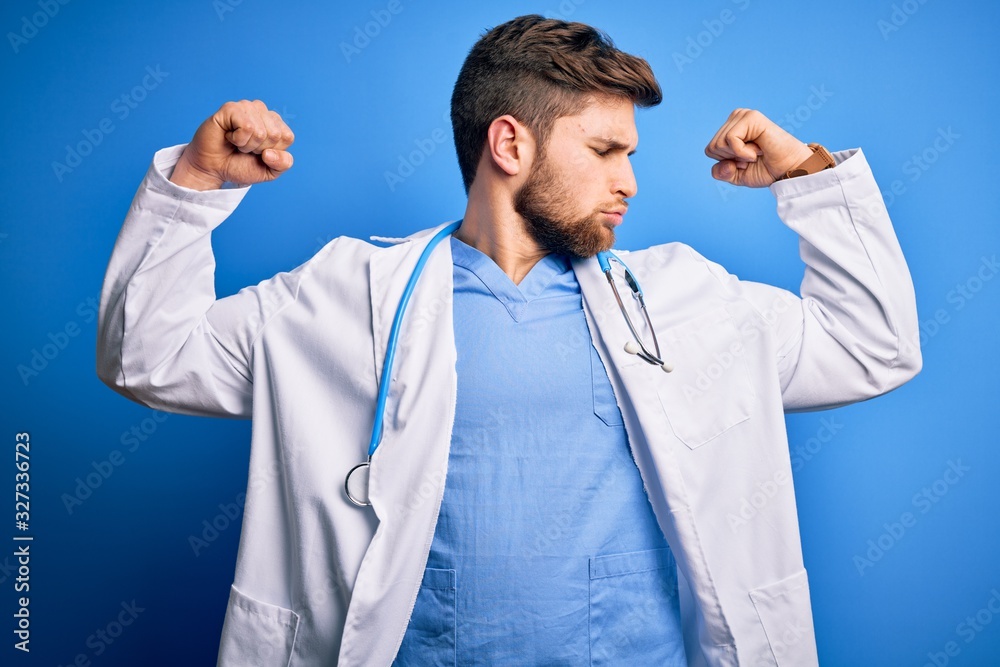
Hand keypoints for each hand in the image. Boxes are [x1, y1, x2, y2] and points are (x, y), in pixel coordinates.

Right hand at [170, 100, 294, 190]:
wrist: (214, 169)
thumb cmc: (241, 165)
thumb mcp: (270, 170)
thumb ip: (283, 163)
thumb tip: (270, 152)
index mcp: (275, 123)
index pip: (287, 137)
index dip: (273, 152)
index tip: (259, 153)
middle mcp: (262, 111)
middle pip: (275, 134)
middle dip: (260, 149)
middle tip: (245, 148)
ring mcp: (246, 107)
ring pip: (260, 132)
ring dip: (247, 145)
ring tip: (237, 142)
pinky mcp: (231, 108)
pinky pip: (247, 127)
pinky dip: (238, 139)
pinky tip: (229, 136)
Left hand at [705, 108, 812, 187]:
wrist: (788, 170)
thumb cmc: (766, 170)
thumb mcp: (736, 175)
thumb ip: (721, 172)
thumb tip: (719, 165)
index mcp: (730, 128)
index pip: (710, 150)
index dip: (726, 162)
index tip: (746, 160)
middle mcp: (735, 118)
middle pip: (712, 147)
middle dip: (732, 159)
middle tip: (753, 157)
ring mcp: (743, 115)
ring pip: (719, 144)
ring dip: (739, 156)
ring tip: (756, 152)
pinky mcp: (751, 117)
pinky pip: (730, 140)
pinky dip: (742, 152)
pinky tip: (758, 149)